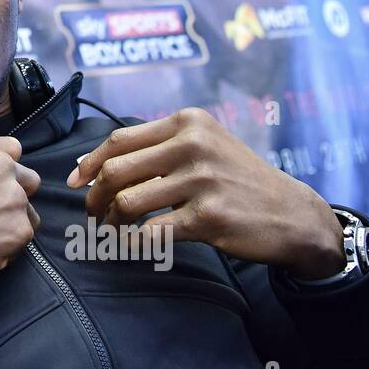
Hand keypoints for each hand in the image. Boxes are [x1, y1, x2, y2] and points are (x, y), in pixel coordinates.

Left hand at [66, 108, 344, 278]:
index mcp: (188, 122)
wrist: (294, 215)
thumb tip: (88, 164)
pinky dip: (131, 242)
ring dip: (111, 220)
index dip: (90, 163)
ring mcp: (202, 180)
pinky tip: (130, 245)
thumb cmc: (239, 181)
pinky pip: (150, 233)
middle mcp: (193, 145)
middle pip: (117, 170)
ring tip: (114, 228)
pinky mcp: (208, 217)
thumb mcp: (204, 147)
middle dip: (95, 196)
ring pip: (128, 202)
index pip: (119, 140)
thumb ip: (154, 149)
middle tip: (93, 213)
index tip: (75, 182)